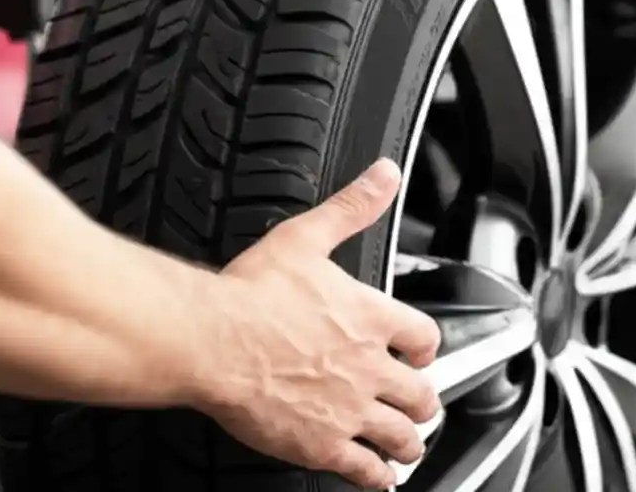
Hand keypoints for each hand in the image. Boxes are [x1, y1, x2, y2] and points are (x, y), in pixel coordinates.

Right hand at [193, 159, 440, 488]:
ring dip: (409, 442)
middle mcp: (370, 366)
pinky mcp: (323, 444)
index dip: (425, 349)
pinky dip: (378, 478)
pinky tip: (378, 479)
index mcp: (372, 318)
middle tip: (417, 406)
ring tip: (407, 445)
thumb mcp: (307, 237)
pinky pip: (367, 471)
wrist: (209, 341)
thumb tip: (383, 175)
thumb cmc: (249, 294)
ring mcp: (350, 408)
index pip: (426, 338)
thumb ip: (352, 207)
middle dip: (422, 402)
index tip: (418, 354)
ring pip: (403, 437)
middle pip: (423, 395)